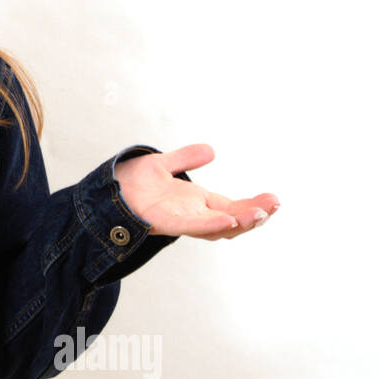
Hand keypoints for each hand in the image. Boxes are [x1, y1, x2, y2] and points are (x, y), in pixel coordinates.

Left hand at [113, 143, 277, 239]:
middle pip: (232, 220)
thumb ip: (185, 158)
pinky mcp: (163, 222)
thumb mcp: (163, 165)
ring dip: (239, 221)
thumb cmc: (131, 184)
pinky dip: (209, 225)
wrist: (102, 194)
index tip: (274, 200)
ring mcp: (180, 221)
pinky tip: (226, 220)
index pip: (233, 207)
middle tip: (274, 205)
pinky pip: (189, 227)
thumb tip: (210, 151)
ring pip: (216, 227)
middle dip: (254, 215)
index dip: (254, 205)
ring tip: (259, 214)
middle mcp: (193, 216)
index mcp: (197, 204)